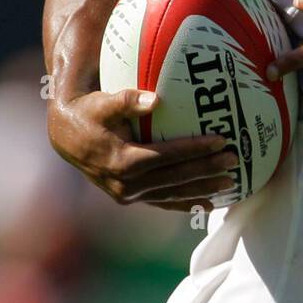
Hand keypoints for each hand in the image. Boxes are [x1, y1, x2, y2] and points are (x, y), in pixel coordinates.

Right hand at [48, 89, 235, 210]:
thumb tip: (156, 99)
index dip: (195, 149)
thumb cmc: (91, 113)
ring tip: (231, 183)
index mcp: (122, 161)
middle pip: (176, 177)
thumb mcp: (104, 103)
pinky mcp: (131, 198)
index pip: (167, 156)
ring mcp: (129, 194)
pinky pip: (164, 202)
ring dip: (203, 189)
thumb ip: (128, 100)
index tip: (221, 140)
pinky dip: (186, 204)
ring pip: (173, 194)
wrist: (67, 137)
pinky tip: (210, 204)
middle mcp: (126, 184)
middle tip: (234, 161)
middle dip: (207, 170)